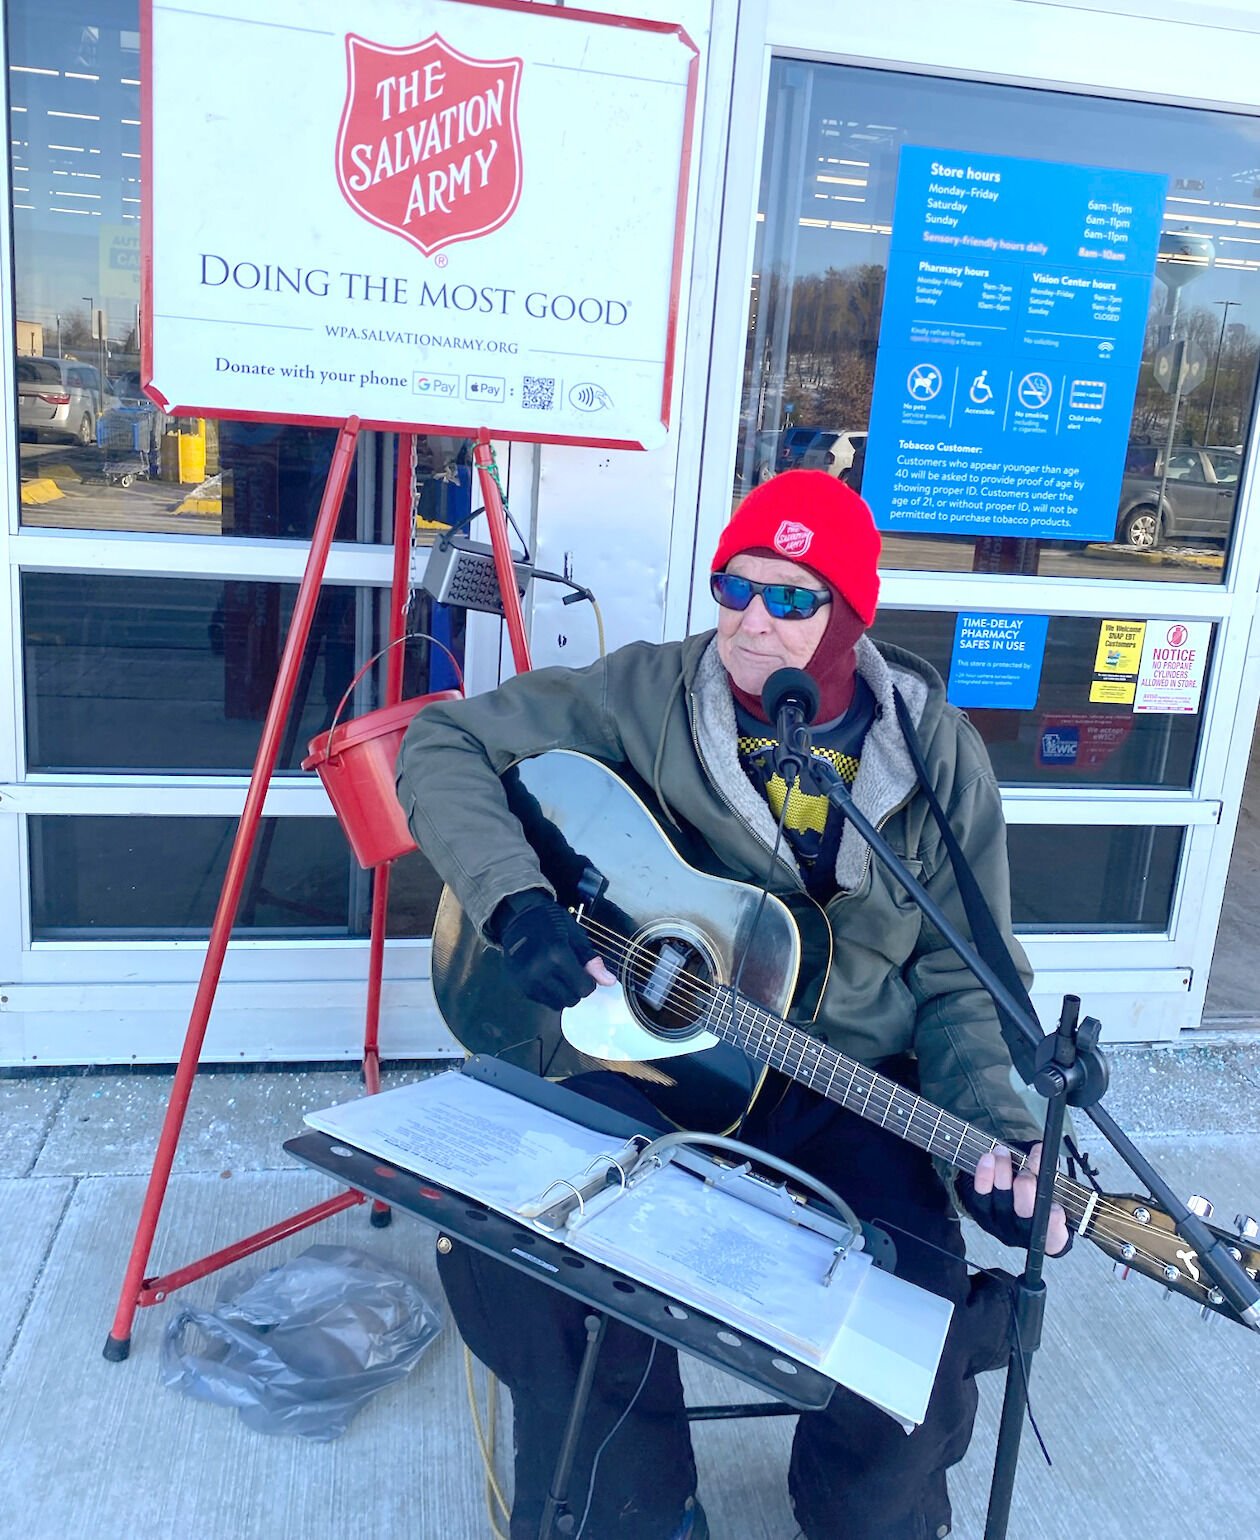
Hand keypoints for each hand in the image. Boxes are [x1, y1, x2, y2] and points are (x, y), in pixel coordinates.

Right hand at [494, 893, 615, 1009]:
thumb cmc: (550, 921)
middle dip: (576, 988)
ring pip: (557, 1004)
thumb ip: (591, 960)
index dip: (589, 981)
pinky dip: (550, 993)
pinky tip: (547, 976)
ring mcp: (528, 981)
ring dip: (563, 993)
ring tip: (559, 975)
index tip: (585, 970)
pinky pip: (543, 1001)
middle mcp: (540, 971)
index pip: (584, 988)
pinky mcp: (520, 987)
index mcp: (557, 955)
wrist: (517, 918)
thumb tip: (610, 982)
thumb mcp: (575, 934)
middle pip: (571, 999)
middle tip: (572, 971)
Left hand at [965, 1142, 1071, 1256]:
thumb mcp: (1054, 1186)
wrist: (1016, 1204)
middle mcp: (1026, 1234)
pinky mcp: (983, 1218)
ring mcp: (1003, 1227)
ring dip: (1001, 1175)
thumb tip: (1038, 1149)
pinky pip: (980, 1198)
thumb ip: (1048, 1170)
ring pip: (1001, 1203)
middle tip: (1025, 1171)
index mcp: (1051, 1234)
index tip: (1056, 1206)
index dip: (1054, 1222)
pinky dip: (984, 1177)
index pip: (1055, 1234)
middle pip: (1025, 1215)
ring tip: (1002, 1153)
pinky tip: (987, 1159)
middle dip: (1025, 1189)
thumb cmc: (1041, 1196)